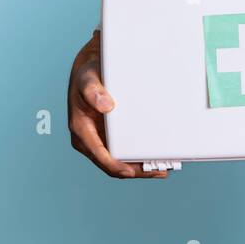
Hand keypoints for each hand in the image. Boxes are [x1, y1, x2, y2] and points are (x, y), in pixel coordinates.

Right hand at [67, 29, 168, 178]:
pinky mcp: (112, 137)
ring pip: (122, 161)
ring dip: (141, 167)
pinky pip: (126, 151)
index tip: (133, 171)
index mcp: (82, 131)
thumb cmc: (88, 77)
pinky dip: (140, 156)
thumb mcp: (87, 80)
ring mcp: (102, 140)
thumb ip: (93, 91)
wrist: (92, 73)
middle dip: (136, 170)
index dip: (117, 166)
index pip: (100, 156)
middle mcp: (91, 141)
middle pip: (114, 164)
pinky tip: (156, 156)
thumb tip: (106, 106)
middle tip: (159, 170)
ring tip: (162, 167)